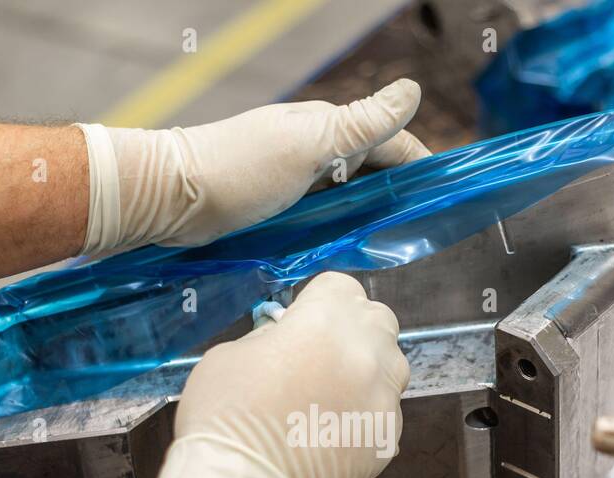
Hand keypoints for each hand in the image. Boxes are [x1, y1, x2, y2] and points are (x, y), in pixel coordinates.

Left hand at [75, 79, 429, 254]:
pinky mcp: (274, 207)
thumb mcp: (309, 147)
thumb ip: (361, 125)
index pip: (389, 142)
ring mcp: (292, 179)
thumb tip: (412, 91)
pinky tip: (342, 250)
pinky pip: (318, 217)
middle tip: (417, 232)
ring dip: (365, 216)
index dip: (417, 165)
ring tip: (386, 248)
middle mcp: (312, 150)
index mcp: (326, 129)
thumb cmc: (239, 170)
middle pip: (369, 170)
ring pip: (345, 196)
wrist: (172, 200)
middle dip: (395, 195)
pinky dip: (336, 229)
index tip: (441, 195)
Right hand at [141, 272, 409, 477]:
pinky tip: (329, 432)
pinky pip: (383, 414)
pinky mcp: (385, 441)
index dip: (319, 301)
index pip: (342, 287)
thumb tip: (285, 338)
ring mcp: (382, 400)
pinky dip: (363, 416)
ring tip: (328, 394)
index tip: (302, 319)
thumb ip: (271, 337)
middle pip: (378, 321)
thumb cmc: (224, 419)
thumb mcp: (230, 354)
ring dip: (366, 371)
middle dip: (352, 330)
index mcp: (326, 321)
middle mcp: (366, 355)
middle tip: (319, 353)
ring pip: (390, 368)